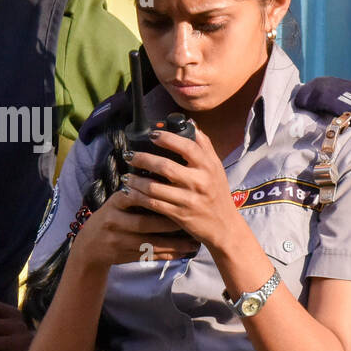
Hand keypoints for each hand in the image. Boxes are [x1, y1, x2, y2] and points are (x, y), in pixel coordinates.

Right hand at [71, 189, 200, 272]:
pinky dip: (168, 254)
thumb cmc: (111, 218)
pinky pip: (150, 256)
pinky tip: (184, 253)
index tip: (177, 196)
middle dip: (169, 223)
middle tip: (191, 220)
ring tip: (194, 242)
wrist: (90, 246)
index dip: (155, 198)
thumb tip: (167, 180)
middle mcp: (114, 221)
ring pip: (150, 243)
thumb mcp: (117, 202)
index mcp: (115, 203)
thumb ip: (136, 194)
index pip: (135, 197)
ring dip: (174, 243)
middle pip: (144, 223)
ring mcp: (118, 241)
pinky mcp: (124, 256)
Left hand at [122, 125, 240, 250]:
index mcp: (209, 166)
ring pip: (155, 187)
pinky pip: (154, 204)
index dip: (167, 138)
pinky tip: (131, 192)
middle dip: (142, 159)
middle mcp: (200, 182)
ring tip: (126, 175)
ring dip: (136, 180)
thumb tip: (190, 123)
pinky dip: (139, 197)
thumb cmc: (218, 193)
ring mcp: (189, 200)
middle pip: (165, 166)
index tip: (151, 135)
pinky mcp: (180, 215)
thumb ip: (204, 146)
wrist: (224, 226)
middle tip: (129, 155)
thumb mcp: (216, 168)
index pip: (187, 147)